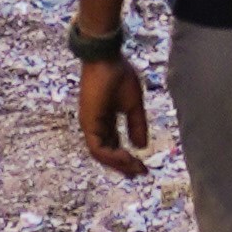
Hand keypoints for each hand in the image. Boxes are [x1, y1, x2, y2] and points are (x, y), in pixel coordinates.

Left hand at [79, 51, 151, 176]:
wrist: (106, 58)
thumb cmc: (119, 75)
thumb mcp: (133, 104)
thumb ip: (136, 125)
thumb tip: (141, 146)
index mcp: (105, 120)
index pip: (114, 145)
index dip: (127, 158)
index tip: (143, 166)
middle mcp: (96, 126)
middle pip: (107, 153)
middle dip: (123, 166)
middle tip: (140, 173)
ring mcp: (90, 126)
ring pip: (101, 154)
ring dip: (118, 164)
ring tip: (135, 167)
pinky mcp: (88, 124)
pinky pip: (97, 148)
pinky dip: (111, 156)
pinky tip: (126, 157)